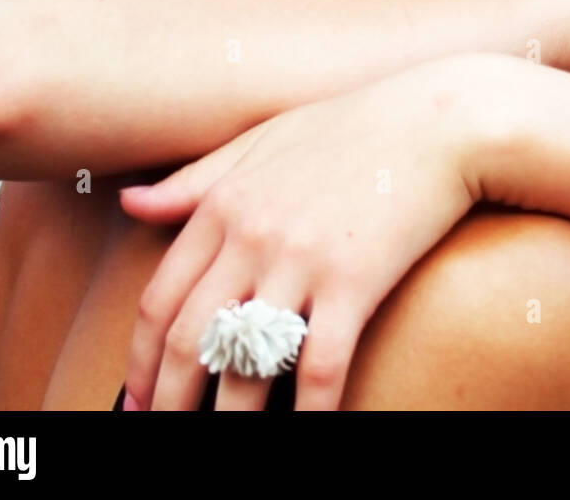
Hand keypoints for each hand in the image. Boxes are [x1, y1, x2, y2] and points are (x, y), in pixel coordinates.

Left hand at [116, 55, 491, 410]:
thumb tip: (129, 202)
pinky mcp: (355, 281)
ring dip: (231, 422)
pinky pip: (318, 368)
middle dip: (170, 403)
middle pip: (189, 341)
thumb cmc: (354, 127)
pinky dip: (306, 414)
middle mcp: (253, 235)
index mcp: (225, 203)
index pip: (159, 300)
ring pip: (246, 366)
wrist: (439, 119)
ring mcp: (302, 260)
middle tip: (165, 435)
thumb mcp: (265, 139)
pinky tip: (305, 432)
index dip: (141, 361)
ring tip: (226, 449)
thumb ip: (197, 177)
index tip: (138, 399)